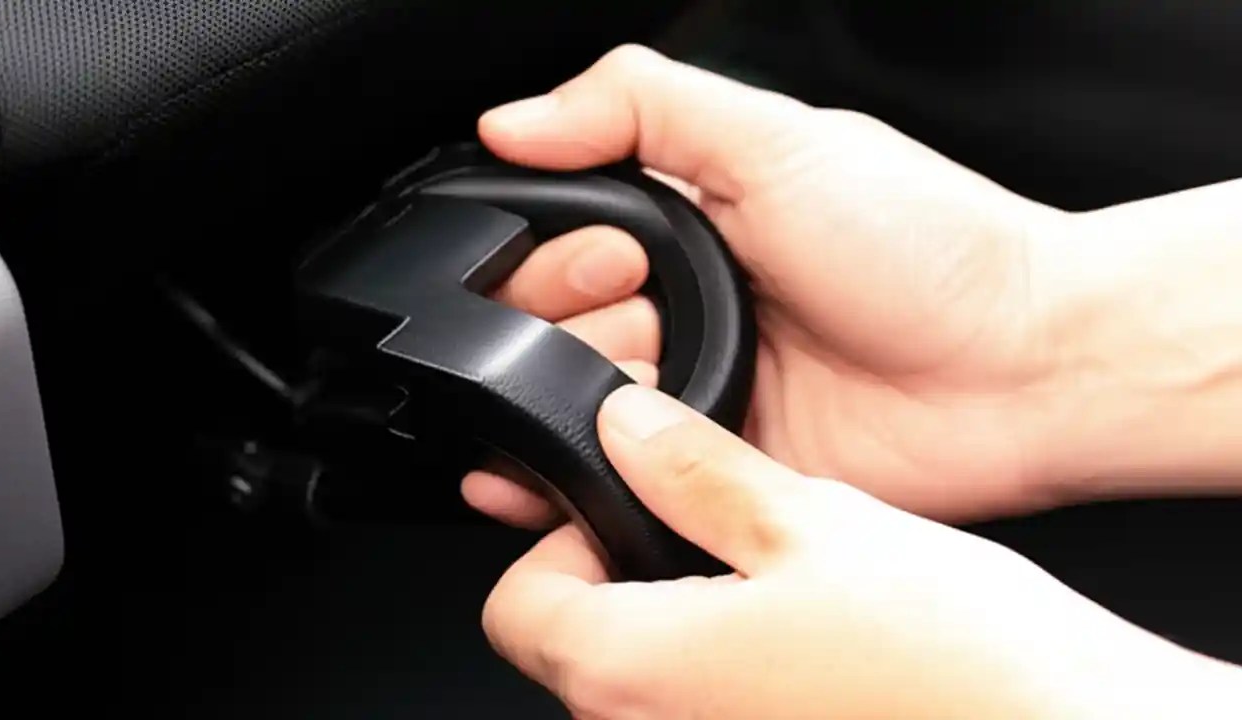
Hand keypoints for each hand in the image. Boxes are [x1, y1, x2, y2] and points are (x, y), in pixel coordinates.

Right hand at [464, 44, 1075, 524]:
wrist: (1023, 369)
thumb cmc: (931, 249)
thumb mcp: (780, 139)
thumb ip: (640, 105)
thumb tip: (515, 119)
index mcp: (687, 221)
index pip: (556, 233)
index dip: (554, 252)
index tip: (616, 258)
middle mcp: (684, 305)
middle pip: (547, 325)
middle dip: (563, 326)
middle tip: (644, 312)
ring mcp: (698, 390)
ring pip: (571, 405)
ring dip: (569, 401)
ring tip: (639, 387)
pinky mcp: (716, 468)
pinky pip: (619, 479)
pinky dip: (578, 478)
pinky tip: (569, 465)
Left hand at [482, 385, 1241, 718]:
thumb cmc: (957, 659)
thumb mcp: (811, 523)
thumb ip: (695, 471)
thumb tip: (628, 426)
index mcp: (634, 670)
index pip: (515, 603)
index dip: (558, 536)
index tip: (620, 503)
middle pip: (576, 642)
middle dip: (621, 575)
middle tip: (708, 528)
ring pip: (642, 679)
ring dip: (679, 620)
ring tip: (774, 578)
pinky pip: (702, 710)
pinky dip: (725, 669)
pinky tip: (809, 634)